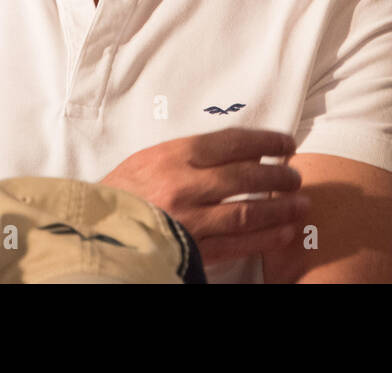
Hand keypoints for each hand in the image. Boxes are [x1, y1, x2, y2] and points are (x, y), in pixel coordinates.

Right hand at [99, 128, 309, 265]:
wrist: (90, 234)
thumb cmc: (119, 194)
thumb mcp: (147, 160)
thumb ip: (186, 155)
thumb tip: (235, 152)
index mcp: (171, 156)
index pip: (230, 143)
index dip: (265, 142)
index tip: (286, 144)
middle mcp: (183, 185)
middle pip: (245, 177)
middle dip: (278, 176)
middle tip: (297, 176)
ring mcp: (188, 221)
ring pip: (247, 212)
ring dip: (280, 208)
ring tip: (302, 203)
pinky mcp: (192, 250)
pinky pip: (237, 244)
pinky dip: (266, 238)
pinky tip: (284, 232)